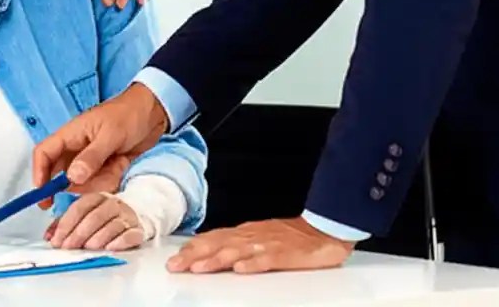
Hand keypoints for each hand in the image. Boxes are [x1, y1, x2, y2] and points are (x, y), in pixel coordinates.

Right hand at [32, 83, 168, 205]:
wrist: (153, 112)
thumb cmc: (129, 114)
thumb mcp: (110, 135)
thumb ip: (91, 157)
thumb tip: (71, 178)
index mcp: (71, 134)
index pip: (44, 154)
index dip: (39, 174)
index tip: (43, 194)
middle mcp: (76, 148)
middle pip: (61, 174)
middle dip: (75, 185)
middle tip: (91, 186)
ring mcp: (90, 159)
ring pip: (83, 182)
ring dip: (100, 181)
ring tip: (116, 165)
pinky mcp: (104, 167)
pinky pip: (100, 182)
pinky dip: (111, 179)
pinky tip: (122, 165)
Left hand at [45, 193, 143, 251]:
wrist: (137, 215)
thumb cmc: (105, 218)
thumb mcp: (85, 216)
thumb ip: (66, 224)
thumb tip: (50, 236)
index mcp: (96, 198)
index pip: (79, 208)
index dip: (66, 225)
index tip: (57, 240)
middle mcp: (112, 204)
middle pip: (94, 217)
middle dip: (79, 233)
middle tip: (69, 247)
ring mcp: (127, 216)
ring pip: (112, 225)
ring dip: (98, 237)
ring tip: (88, 248)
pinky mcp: (138, 229)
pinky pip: (130, 234)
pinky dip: (119, 242)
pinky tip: (109, 248)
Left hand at [166, 217, 355, 273]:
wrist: (325, 228)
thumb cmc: (291, 236)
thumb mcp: (258, 237)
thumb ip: (236, 244)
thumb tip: (209, 252)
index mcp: (244, 233)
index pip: (212, 238)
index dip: (192, 248)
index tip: (174, 258)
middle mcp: (252, 236)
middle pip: (218, 244)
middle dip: (194, 255)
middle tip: (175, 266)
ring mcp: (268, 244)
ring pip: (237, 251)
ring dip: (216, 259)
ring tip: (199, 268)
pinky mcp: (286, 254)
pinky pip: (268, 259)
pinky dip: (253, 263)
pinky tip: (241, 270)